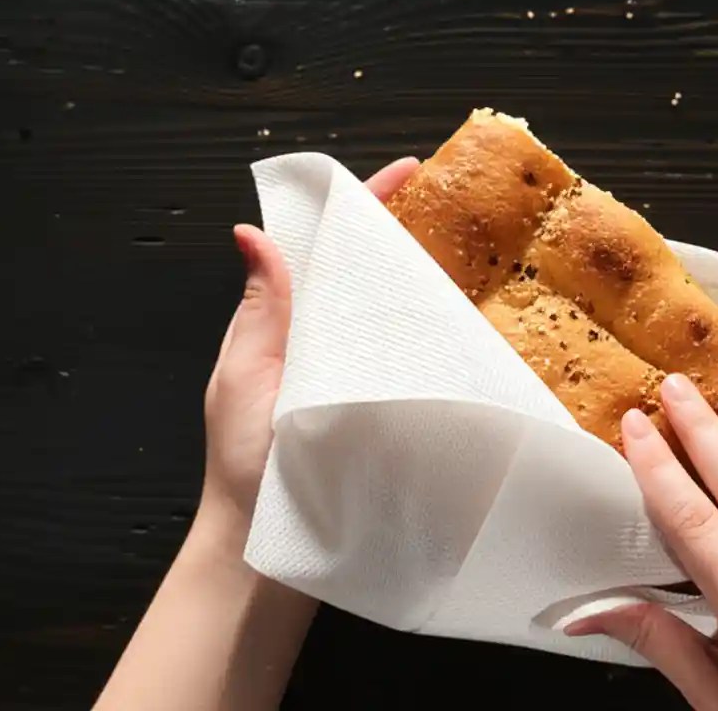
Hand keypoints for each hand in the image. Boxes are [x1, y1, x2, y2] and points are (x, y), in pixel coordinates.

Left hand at [95, 156, 422, 710]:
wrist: (264, 545)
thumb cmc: (245, 465)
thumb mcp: (246, 377)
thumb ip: (260, 310)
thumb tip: (252, 232)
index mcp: (284, 323)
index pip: (323, 248)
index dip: (360, 206)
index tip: (407, 171)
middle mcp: (324, 342)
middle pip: (365, 273)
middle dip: (406, 235)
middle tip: (456, 208)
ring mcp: (356, 376)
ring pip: (392, 314)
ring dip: (424, 284)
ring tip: (472, 259)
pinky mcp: (382, 409)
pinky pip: (410, 362)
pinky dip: (434, 339)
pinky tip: (465, 329)